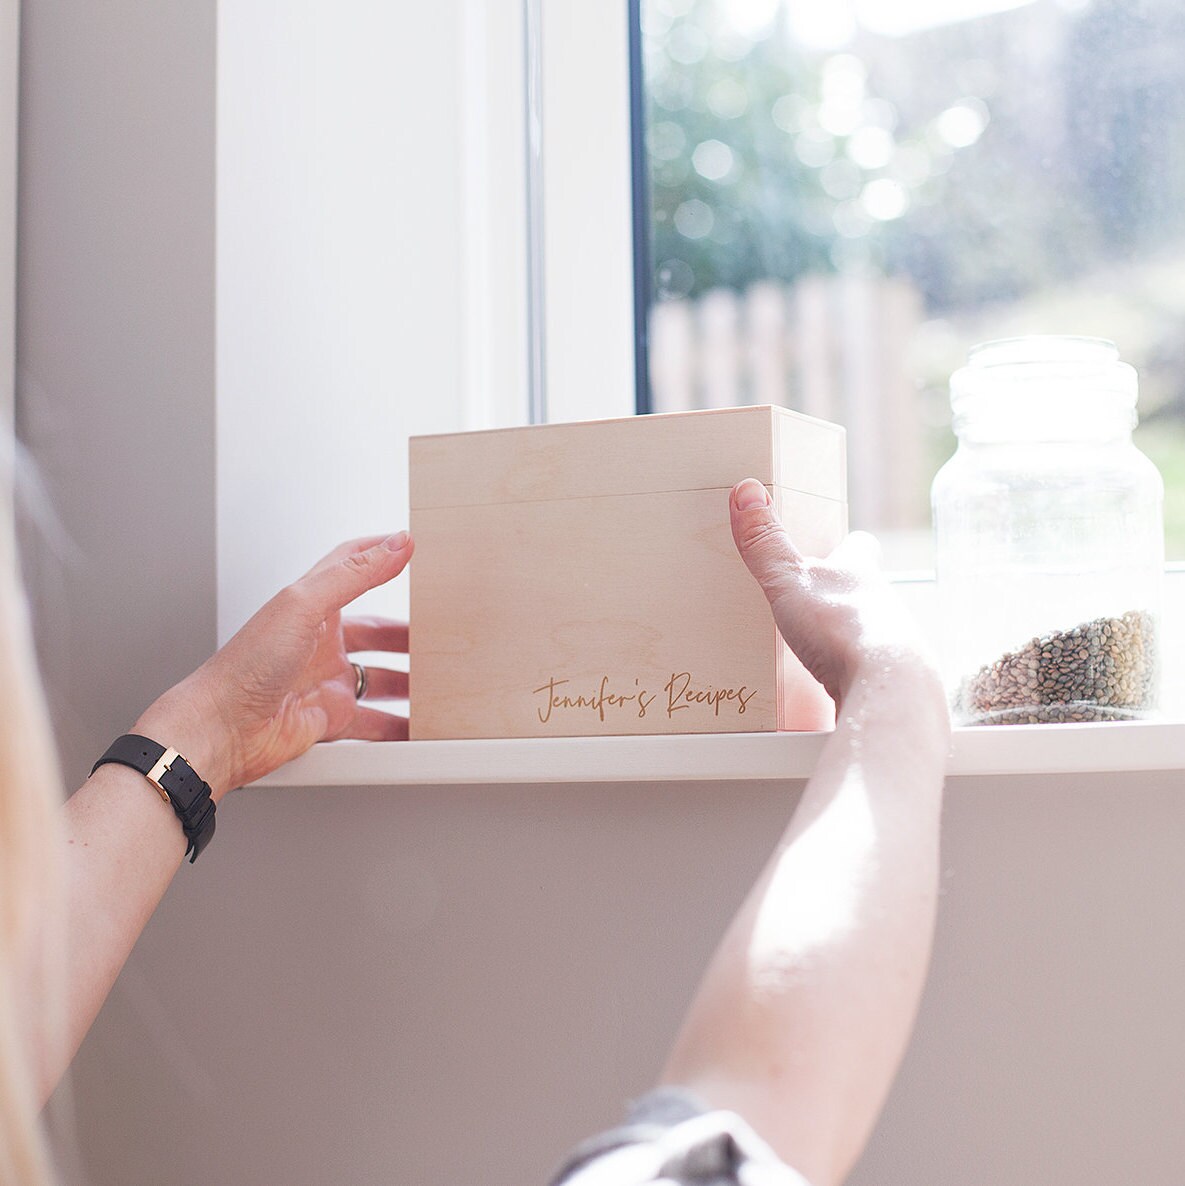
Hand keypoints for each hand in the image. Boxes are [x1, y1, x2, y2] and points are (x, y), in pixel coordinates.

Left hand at [134, 532, 413, 797]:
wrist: (222, 728)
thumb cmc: (246, 666)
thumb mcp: (304, 605)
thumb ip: (355, 573)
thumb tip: (397, 544)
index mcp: (312, 605)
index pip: (351, 567)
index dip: (380, 553)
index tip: (412, 546)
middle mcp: (321, 641)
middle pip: (377, 631)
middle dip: (408, 632)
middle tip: (441, 631)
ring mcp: (326, 680)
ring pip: (379, 678)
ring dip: (408, 681)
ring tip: (439, 682)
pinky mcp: (329, 718)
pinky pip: (373, 722)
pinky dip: (398, 726)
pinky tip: (417, 726)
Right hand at [729, 478, 931, 706]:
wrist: (886, 686)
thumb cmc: (842, 626)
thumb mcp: (789, 579)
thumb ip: (766, 543)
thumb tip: (747, 491)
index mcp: (859, 572)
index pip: (860, 547)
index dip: (848, 544)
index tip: (836, 542)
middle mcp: (881, 603)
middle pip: (865, 589)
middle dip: (844, 592)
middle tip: (816, 596)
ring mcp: (888, 642)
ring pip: (866, 629)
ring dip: (846, 634)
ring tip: (817, 645)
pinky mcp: (884, 678)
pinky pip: (864, 670)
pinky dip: (848, 671)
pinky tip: (830, 681)